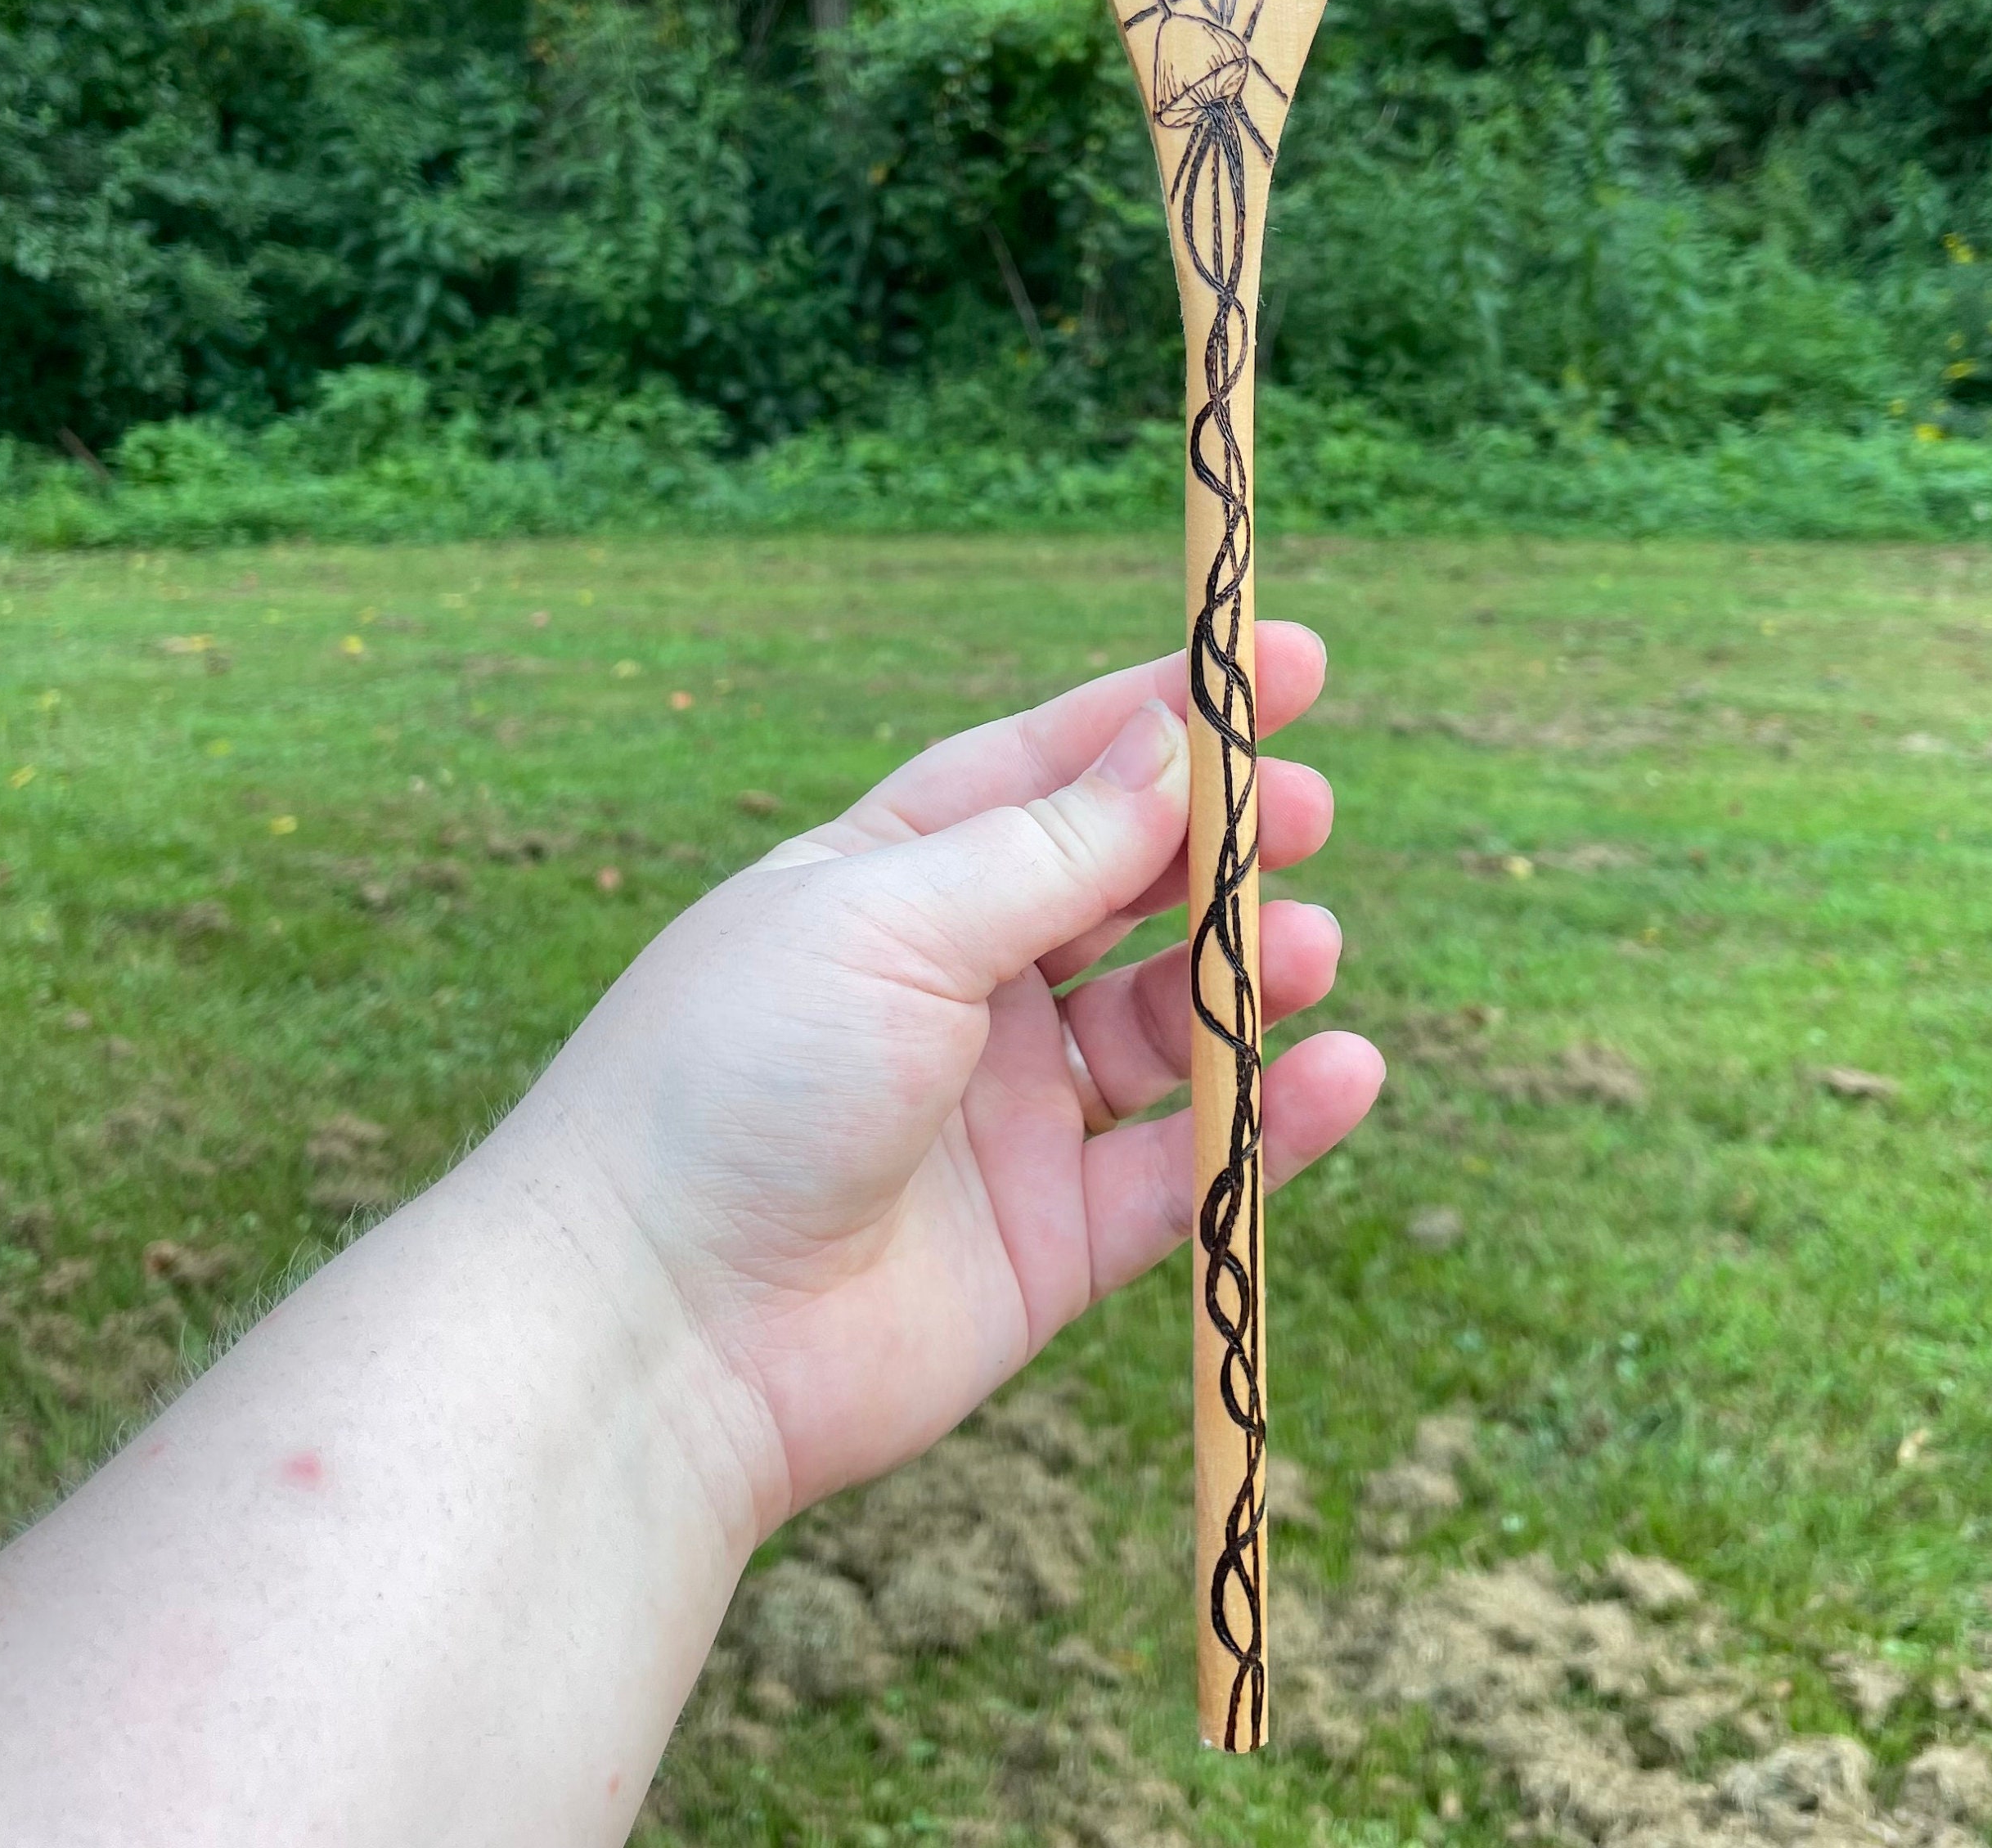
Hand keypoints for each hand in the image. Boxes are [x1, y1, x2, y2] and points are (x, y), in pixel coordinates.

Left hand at [517, 626, 1384, 1526]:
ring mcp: (1003, 1116)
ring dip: (1249, 979)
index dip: (1164, 715)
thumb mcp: (889, 920)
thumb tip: (1169, 747)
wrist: (652, 1330)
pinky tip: (1340, 1071)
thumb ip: (1047, 849)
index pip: (1048, 770)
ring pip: (1165, 1027)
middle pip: (1122, 892)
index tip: (1281, 661)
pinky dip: (1269, 1123)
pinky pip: (1184, 1169)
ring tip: (1308, 949)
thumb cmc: (739, 1079)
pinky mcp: (1047, 1240)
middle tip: (1316, 813)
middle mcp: (951, 988)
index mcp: (889, 882)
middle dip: (1224, 848)